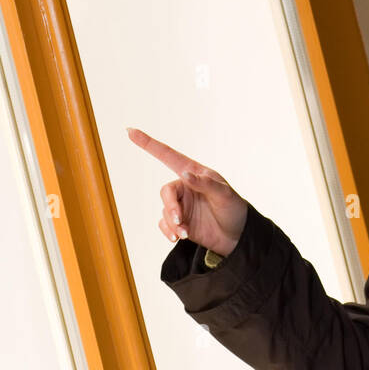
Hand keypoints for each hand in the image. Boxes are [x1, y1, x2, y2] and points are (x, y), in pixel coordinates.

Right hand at [128, 127, 246, 257]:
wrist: (238, 237)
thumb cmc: (234, 209)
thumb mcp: (224, 194)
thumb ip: (204, 184)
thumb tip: (185, 175)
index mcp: (194, 173)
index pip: (168, 156)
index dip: (148, 144)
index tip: (130, 131)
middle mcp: (185, 187)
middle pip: (166, 192)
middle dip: (171, 207)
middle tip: (180, 221)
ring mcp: (182, 205)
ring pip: (165, 211)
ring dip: (172, 223)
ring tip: (185, 233)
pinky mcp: (180, 223)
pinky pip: (164, 224)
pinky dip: (169, 231)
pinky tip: (178, 238)